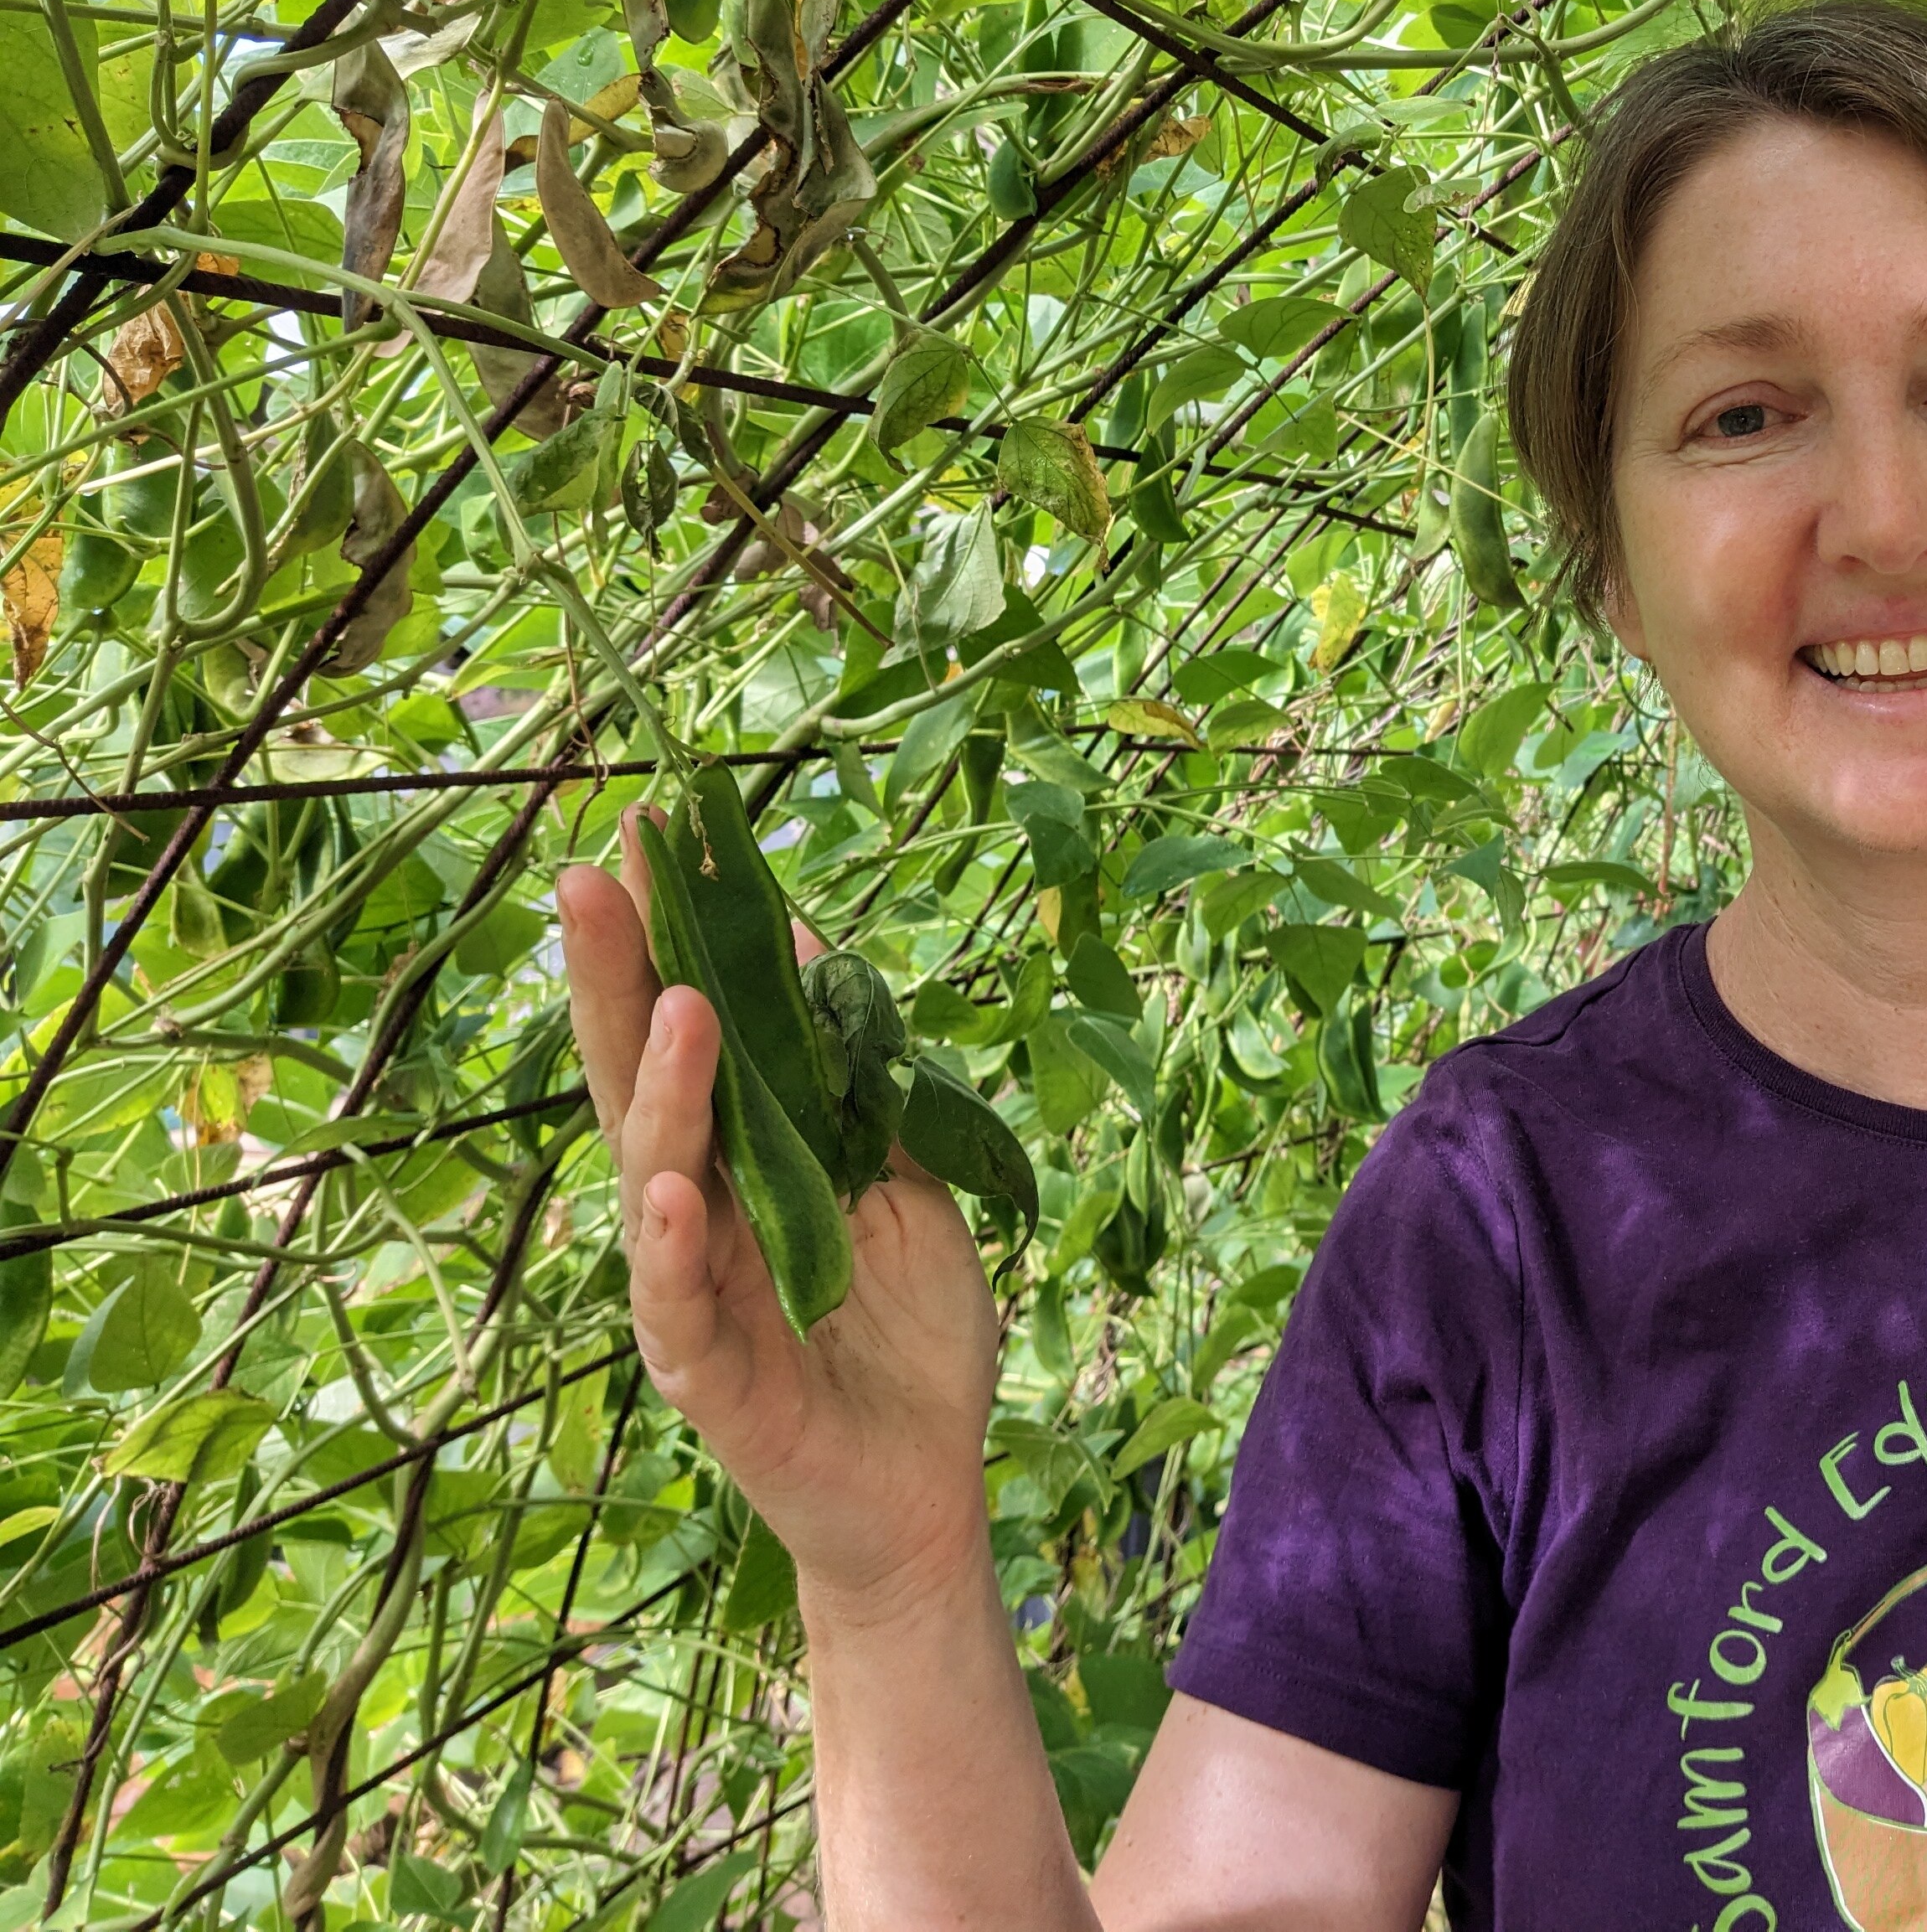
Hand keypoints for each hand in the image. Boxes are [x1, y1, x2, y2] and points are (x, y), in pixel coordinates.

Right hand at [561, 825, 1003, 1614]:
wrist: (929, 1490)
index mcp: (741, 1164)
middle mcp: (694, 1215)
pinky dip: (669, 1249)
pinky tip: (670, 1190)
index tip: (647, 837)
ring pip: (656, 1177)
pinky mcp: (710, 1379)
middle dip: (615, 981)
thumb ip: (860, 1085)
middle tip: (595, 878)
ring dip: (665, 1093)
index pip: (685, 1034)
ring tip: (677, 1005)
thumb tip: (813, 948)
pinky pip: (677, 1307)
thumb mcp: (907, 1184)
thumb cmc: (910, 1340)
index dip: (664, 942)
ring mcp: (692, 1295)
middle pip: (639, 1083)